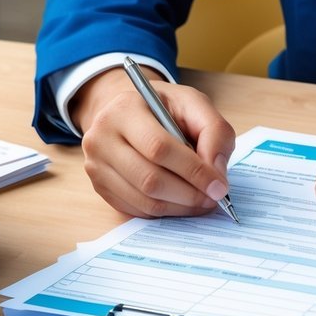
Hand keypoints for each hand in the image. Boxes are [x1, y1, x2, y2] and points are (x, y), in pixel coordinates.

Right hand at [70, 68, 235, 217]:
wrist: (128, 113)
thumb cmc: (164, 108)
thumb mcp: (194, 104)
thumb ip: (214, 132)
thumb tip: (217, 174)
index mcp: (124, 109)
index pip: (159, 148)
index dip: (193, 171)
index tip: (219, 186)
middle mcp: (101, 138)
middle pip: (150, 180)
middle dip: (189, 194)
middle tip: (214, 198)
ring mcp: (96, 165)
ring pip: (144, 200)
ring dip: (180, 207)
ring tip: (201, 201)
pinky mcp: (100, 187)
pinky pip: (137, 210)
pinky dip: (165, 212)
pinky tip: (181, 201)